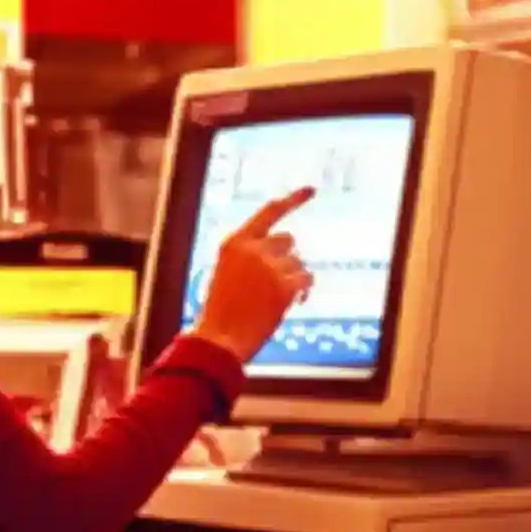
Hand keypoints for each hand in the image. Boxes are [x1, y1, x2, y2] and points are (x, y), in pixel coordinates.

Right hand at [190, 187, 315, 361]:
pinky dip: (304, 291)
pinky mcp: (285, 286)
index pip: (269, 212)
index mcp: (234, 243)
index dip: (293, 200)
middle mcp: (253, 249)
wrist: (219, 341)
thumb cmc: (221, 313)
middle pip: (288, 241)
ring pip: (298, 263)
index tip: (312, 190)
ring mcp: (270, 266)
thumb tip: (288, 254)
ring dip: (293, 279)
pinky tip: (294, 303)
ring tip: (276, 300)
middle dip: (286, 258)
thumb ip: (252, 259)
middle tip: (276, 281)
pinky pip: (306, 279)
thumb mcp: (227, 274)